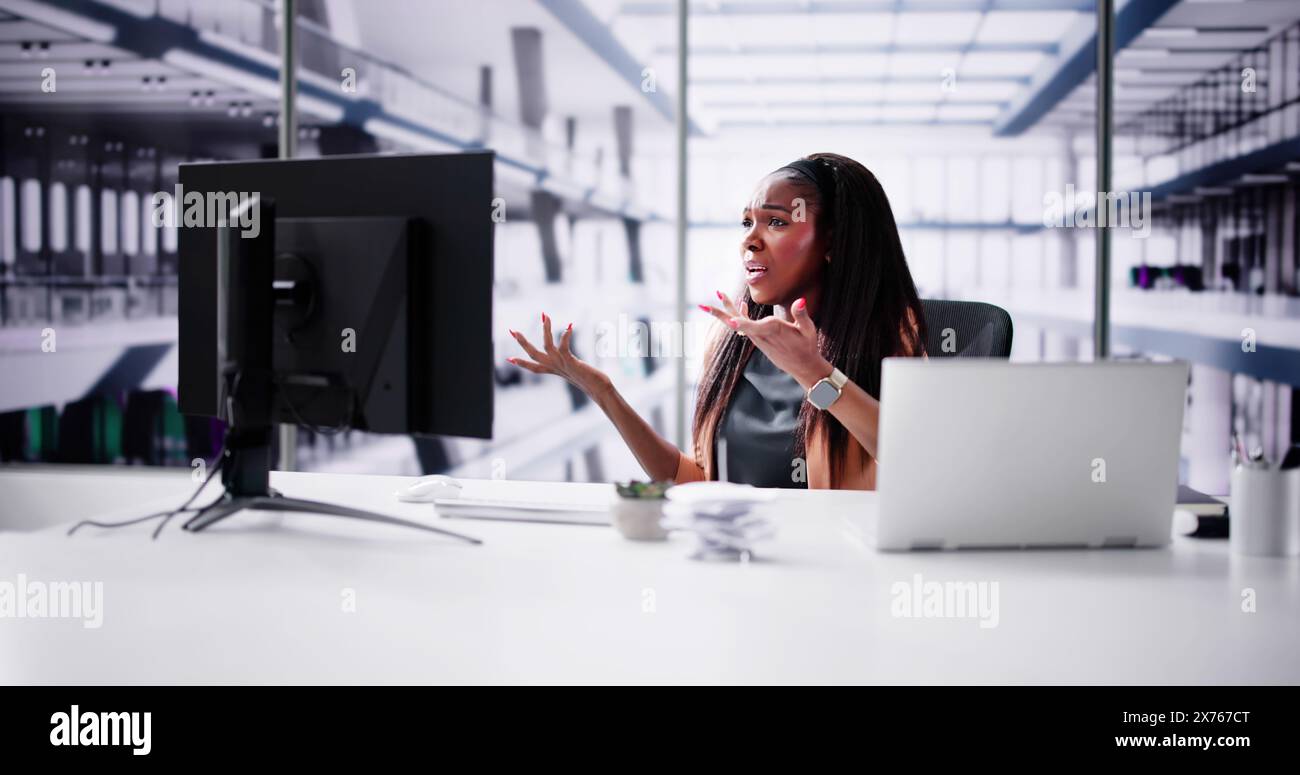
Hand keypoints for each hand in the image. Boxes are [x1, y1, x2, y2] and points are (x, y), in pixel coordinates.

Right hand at [508, 313, 611, 398]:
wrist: (599, 389)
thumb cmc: (592, 382)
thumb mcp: (576, 373)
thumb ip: (570, 367)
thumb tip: (571, 363)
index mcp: (554, 370)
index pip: (533, 367)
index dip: (521, 363)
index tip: (509, 358)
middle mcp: (555, 368)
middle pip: (533, 354)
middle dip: (522, 342)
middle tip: (512, 330)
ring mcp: (562, 365)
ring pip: (546, 346)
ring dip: (546, 330)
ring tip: (545, 316)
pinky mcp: (571, 362)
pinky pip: (564, 347)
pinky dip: (565, 336)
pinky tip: (569, 327)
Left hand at [698, 291, 832, 390]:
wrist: (802, 366)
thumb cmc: (807, 347)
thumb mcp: (808, 330)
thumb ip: (801, 314)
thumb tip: (800, 300)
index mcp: (773, 331)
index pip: (755, 327)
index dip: (743, 323)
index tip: (732, 321)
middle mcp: (761, 335)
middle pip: (737, 323)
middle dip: (722, 312)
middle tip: (705, 303)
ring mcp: (758, 338)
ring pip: (739, 323)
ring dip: (728, 309)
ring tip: (720, 294)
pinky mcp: (759, 339)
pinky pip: (745, 326)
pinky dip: (740, 315)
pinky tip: (741, 305)